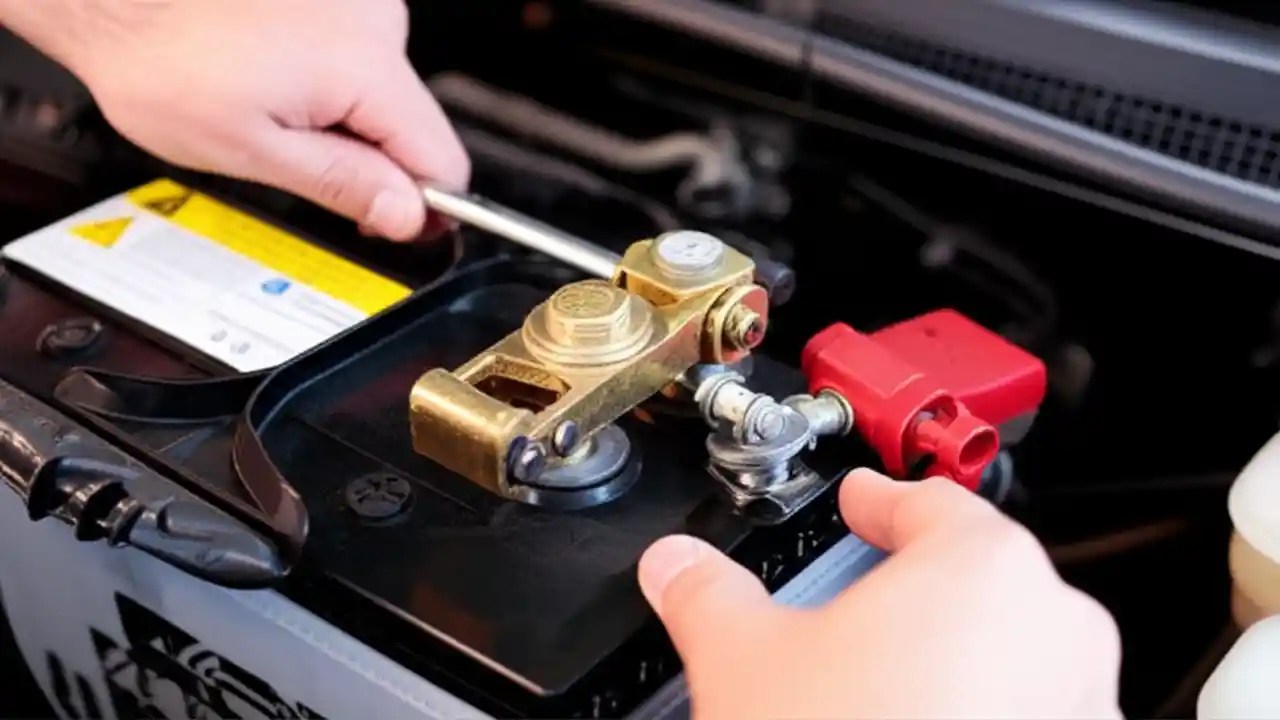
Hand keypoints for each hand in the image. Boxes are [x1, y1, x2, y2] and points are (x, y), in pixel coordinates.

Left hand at [17, 0, 468, 240]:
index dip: (425, 206)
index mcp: (365, 67)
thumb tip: (408, 216)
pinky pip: (360, 56)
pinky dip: (328, 79)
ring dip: (346, 116)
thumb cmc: (163, 60)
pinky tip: (276, 77)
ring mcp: (359, 1)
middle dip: (372, 157)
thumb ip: (344, 185)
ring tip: (274, 109)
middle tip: (302, 162)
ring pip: (385, 91)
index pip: (444, 160)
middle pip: (413, 124)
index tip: (394, 224)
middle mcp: (375, 22)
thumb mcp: (255, 150)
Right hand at [638, 470, 1122, 719]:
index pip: (927, 503)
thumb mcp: (744, 662)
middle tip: (847, 609)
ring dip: (947, 659)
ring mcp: (1082, 704)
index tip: (861, 503)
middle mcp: (1055, 627)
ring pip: (1005, 654)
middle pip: (971, 578)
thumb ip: (709, 594)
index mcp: (980, 568)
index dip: (879, 502)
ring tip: (872, 692)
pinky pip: (1027, 715)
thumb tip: (679, 568)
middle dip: (908, 589)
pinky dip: (978, 714)